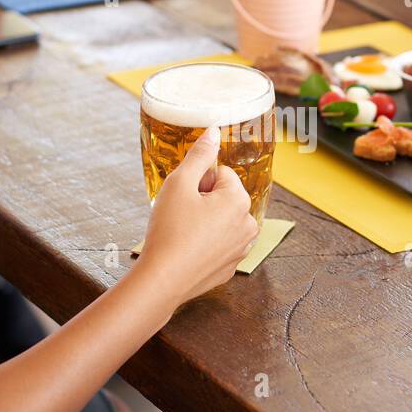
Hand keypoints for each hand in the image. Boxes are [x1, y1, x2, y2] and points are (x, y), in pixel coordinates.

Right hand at [138, 125, 258, 304]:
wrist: (162, 280)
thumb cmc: (169, 230)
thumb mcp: (179, 183)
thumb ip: (199, 155)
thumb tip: (214, 130)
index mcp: (239, 200)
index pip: (221, 174)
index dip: (198, 181)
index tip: (184, 197)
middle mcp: (248, 224)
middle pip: (224, 197)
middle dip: (203, 201)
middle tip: (180, 214)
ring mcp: (241, 249)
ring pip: (222, 221)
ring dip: (205, 221)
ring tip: (182, 233)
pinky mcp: (230, 268)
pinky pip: (218, 244)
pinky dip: (205, 244)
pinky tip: (187, 250)